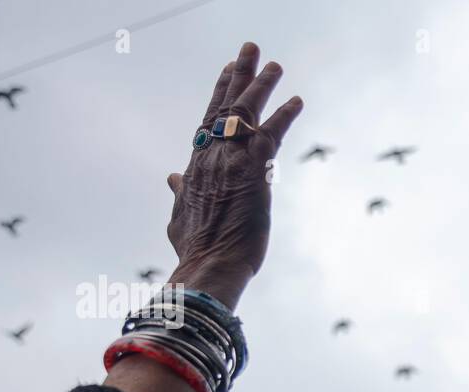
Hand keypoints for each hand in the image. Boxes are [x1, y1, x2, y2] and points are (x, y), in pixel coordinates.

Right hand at [166, 42, 302, 310]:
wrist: (209, 265)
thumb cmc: (197, 250)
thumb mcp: (180, 216)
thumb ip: (180, 193)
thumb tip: (172, 177)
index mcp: (197, 165)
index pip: (208, 121)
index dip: (219, 94)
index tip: (227, 72)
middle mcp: (211, 156)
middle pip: (225, 106)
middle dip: (238, 75)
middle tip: (250, 49)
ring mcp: (231, 160)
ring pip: (245, 112)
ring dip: (261, 85)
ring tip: (275, 65)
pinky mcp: (253, 171)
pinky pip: (270, 135)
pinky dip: (284, 116)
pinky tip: (296, 101)